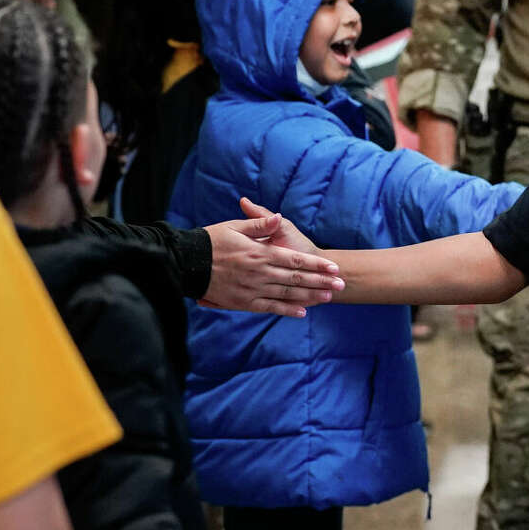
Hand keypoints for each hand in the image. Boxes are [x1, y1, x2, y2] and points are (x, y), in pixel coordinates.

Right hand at [198, 199, 343, 317]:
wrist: (187, 263)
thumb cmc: (211, 241)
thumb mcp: (234, 227)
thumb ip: (259, 224)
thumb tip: (277, 217)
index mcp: (260, 253)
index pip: (295, 260)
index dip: (316, 264)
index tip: (334, 267)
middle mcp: (259, 273)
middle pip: (296, 278)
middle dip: (321, 281)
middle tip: (341, 284)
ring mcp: (252, 289)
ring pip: (287, 293)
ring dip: (310, 295)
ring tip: (329, 297)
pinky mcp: (243, 302)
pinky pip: (269, 307)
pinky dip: (287, 309)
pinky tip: (302, 312)